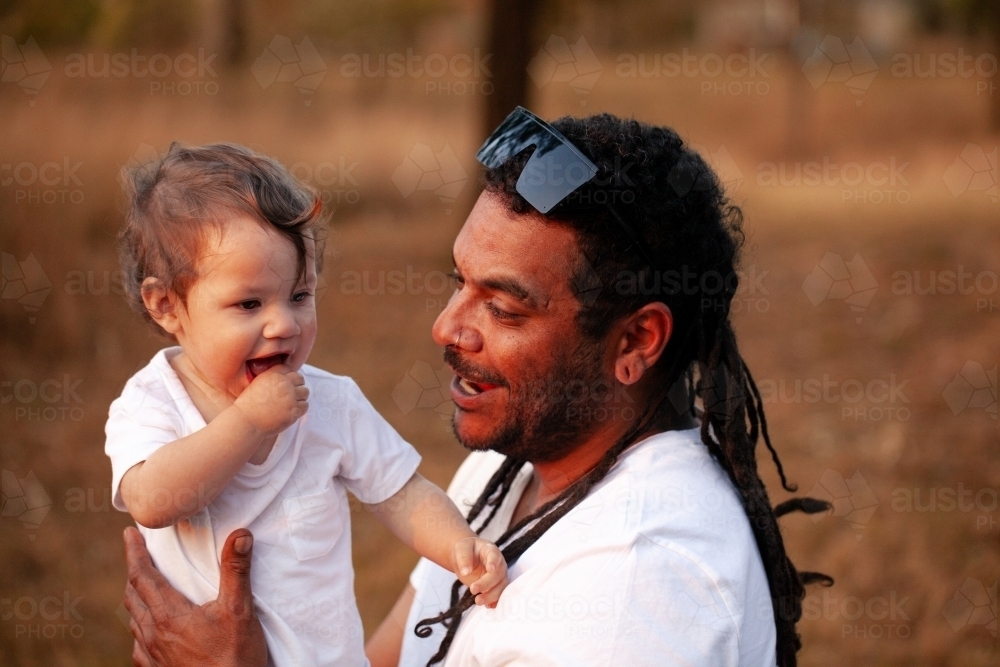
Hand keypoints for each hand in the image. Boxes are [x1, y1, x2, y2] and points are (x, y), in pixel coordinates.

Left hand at [123, 527, 267, 666]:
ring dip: (135, 598)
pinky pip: (139, 645)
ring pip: (134, 620)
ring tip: (142, 587)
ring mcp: (153, 655)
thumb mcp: (239, 611)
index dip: (134, 552)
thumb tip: (240, 535)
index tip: (128, 533)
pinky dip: (139, 628)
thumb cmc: (234, 658)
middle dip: (134, 571)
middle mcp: (154, 634)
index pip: (143, 576)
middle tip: (137, 554)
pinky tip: (148, 631)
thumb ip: (236, 571)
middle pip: (133, 596)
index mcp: (169, 615)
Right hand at [234, 365, 308, 436]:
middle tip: (291, 393)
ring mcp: (290, 397)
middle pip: (299, 378)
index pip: (288, 368)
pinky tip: (291, 411)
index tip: (286, 383)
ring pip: (305, 392)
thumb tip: (284, 379)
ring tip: (291, 403)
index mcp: (273, 375)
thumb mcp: (257, 383)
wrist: (246, 422)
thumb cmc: (248, 406)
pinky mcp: (294, 410)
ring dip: (300, 397)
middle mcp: (283, 383)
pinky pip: (305, 405)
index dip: (288, 376)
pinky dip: (300, 408)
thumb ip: (271, 378)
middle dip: (297, 385)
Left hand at [452, 537, 507, 606]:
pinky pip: (499, 595)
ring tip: (478, 601)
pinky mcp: (495, 587)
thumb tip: (466, 572)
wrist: (465, 557)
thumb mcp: (461, 549)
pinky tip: (487, 606)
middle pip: (498, 575)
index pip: (494, 556)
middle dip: (487, 584)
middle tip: (473, 589)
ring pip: (501, 587)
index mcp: (490, 551)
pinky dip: (494, 601)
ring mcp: (498, 576)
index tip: (490, 569)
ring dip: (491, 595)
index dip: (494, 562)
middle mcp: (498, 564)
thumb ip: (463, 558)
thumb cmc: (465, 550)